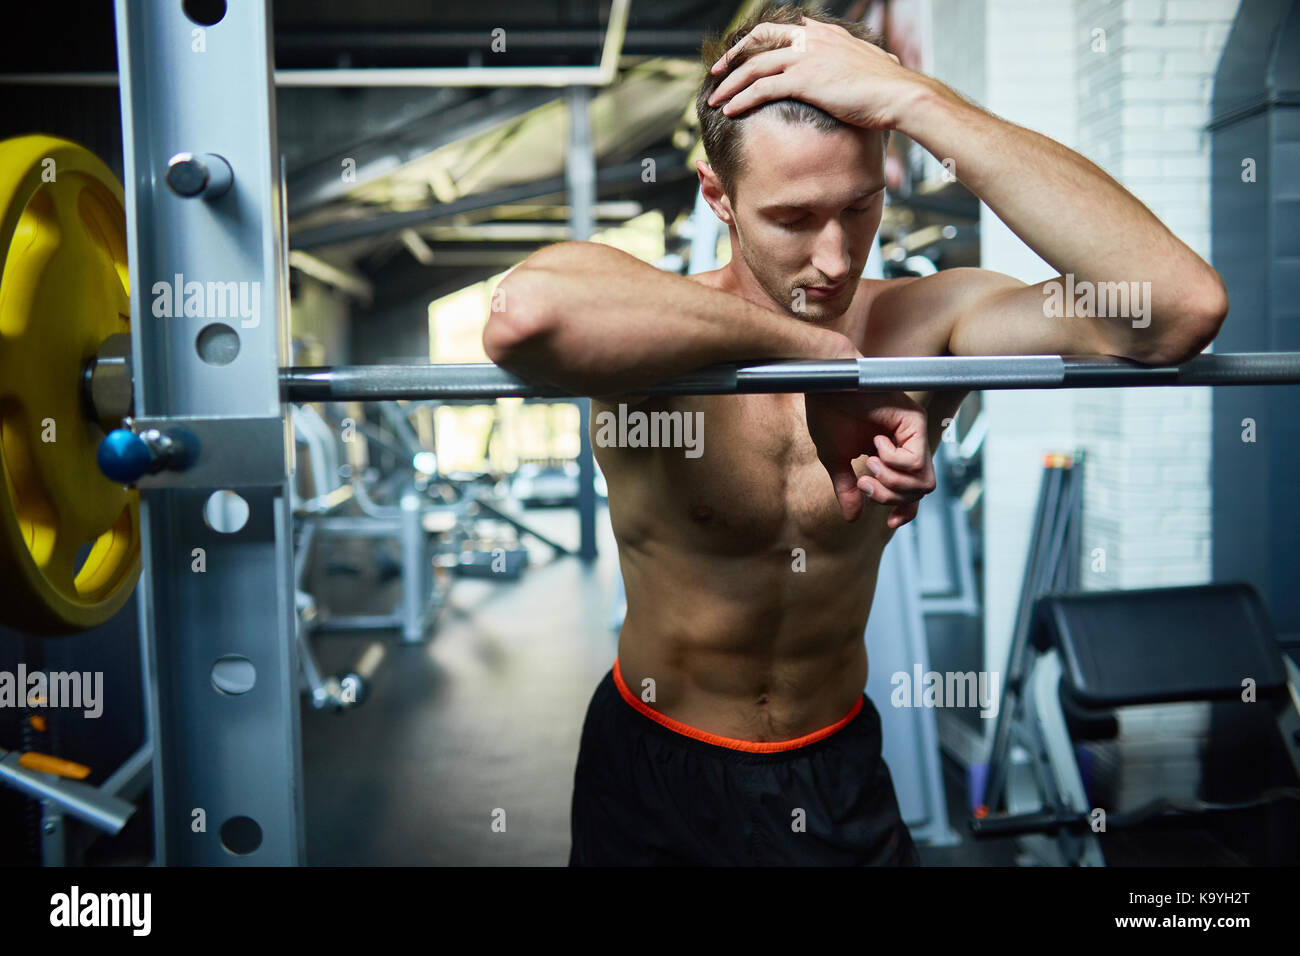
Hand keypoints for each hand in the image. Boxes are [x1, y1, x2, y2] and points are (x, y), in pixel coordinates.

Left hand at [706, 16, 918, 130]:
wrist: (900, 95)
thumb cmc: (888, 89)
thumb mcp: (869, 66)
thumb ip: (856, 62)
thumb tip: (871, 66)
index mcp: (824, 35)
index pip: (780, 31)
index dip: (756, 44)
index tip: (741, 57)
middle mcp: (811, 40)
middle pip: (759, 42)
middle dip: (733, 58)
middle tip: (715, 74)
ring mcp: (807, 58)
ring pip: (755, 66)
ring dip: (730, 84)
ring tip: (715, 100)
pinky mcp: (804, 80)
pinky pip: (762, 88)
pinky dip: (742, 99)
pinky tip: (730, 110)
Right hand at [804, 389, 935, 526]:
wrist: (823, 386)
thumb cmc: (828, 413)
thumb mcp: (836, 461)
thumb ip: (848, 488)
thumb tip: (852, 518)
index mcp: (895, 452)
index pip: (914, 491)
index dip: (907, 511)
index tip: (890, 523)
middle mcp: (911, 442)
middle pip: (922, 490)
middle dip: (891, 497)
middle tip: (864, 483)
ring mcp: (915, 431)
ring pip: (923, 481)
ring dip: (892, 482)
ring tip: (868, 464)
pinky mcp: (914, 420)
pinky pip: (915, 461)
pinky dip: (893, 462)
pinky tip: (875, 445)